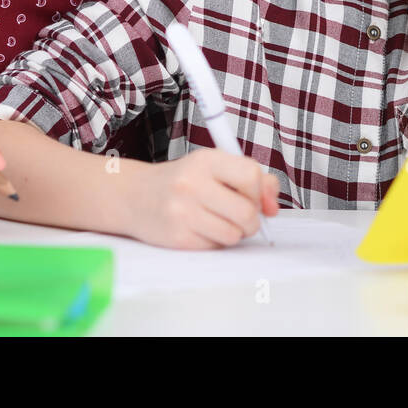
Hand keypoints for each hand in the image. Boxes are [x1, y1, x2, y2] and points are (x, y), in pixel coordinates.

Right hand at [127, 148, 279, 248]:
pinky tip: (202, 229)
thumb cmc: (182, 181)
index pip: (251, 175)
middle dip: (252, 220)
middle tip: (242, 217)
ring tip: (219, 222)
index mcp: (206, 160)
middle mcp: (192, 183)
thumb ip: (252, 178)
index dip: (260, 191)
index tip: (254, 197)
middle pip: (247, 212)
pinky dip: (216, 242)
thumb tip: (272, 206)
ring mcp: (182, 211)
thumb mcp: (214, 167)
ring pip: (234, 234)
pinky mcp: (177, 237)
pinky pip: (215, 247)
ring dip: (234, 233)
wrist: (134, 196)